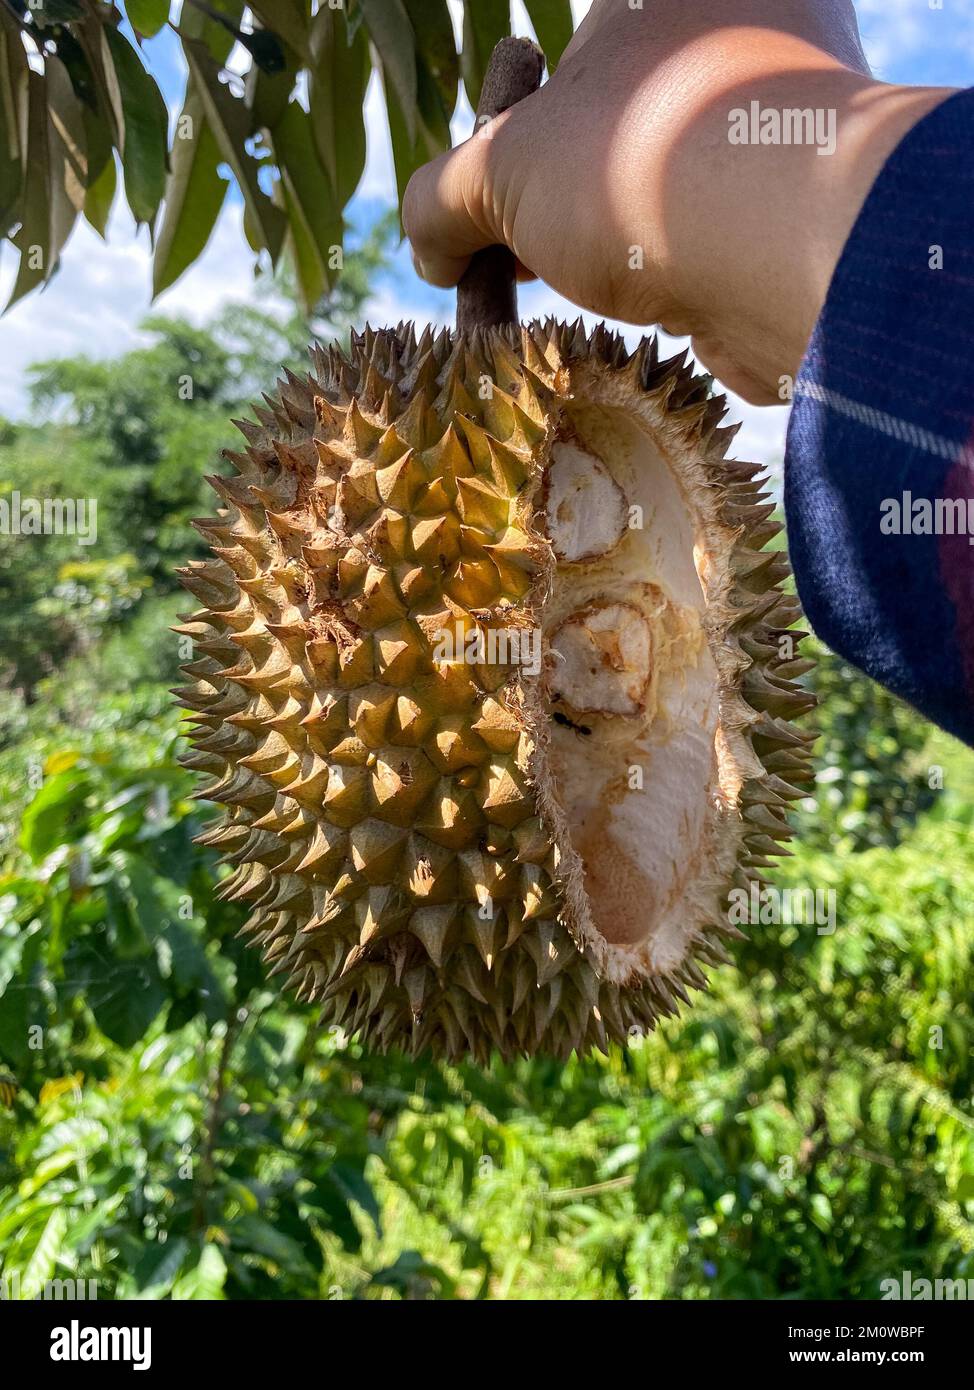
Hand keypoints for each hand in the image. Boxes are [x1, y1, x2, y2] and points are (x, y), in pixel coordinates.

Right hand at [403, 0, 952, 403]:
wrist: (789, 255)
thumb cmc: (641, 170)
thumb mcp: (502, 168)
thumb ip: (441, 196)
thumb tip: (429, 248)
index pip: (576, 57)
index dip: (515, 133)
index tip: (488, 204)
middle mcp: (745, 41)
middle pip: (616, 127)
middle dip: (552, 202)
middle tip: (512, 259)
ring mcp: (784, 128)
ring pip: (661, 189)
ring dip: (600, 248)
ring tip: (568, 291)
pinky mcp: (801, 217)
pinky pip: (709, 241)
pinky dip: (661, 281)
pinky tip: (635, 313)